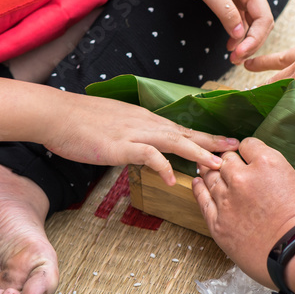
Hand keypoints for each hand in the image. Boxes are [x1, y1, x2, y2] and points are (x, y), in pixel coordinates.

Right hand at [44, 92, 238, 184]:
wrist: (57, 114)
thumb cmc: (81, 122)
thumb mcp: (114, 128)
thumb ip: (132, 139)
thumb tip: (144, 151)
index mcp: (144, 120)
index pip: (180, 129)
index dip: (203, 137)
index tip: (224, 142)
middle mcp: (145, 123)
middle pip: (185, 133)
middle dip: (212, 141)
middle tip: (236, 148)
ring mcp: (134, 132)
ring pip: (174, 141)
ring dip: (197, 153)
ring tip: (217, 164)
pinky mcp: (120, 144)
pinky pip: (147, 154)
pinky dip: (162, 166)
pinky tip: (173, 179)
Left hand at [162, 0, 273, 64]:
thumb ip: (224, 9)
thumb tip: (240, 34)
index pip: (264, 17)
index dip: (256, 39)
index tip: (239, 53)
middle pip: (261, 22)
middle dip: (252, 42)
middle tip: (235, 60)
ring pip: (251, 22)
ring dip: (245, 40)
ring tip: (232, 56)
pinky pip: (239, 18)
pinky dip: (237, 32)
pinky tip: (229, 43)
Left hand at [192, 137, 294, 288]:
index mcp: (268, 163)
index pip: (248, 145)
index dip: (249, 150)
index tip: (250, 156)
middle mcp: (243, 177)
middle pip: (226, 159)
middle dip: (230, 160)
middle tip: (233, 166)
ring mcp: (227, 200)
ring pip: (210, 175)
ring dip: (212, 171)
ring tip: (209, 169)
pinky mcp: (218, 223)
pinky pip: (202, 199)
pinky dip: (199, 188)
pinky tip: (199, 183)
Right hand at [245, 8, 294, 197]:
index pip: (278, 125)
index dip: (268, 139)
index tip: (254, 152)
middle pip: (271, 102)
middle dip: (261, 116)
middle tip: (246, 128)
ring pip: (272, 80)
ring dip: (260, 90)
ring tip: (244, 101)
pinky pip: (282, 56)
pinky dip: (266, 61)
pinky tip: (252, 63)